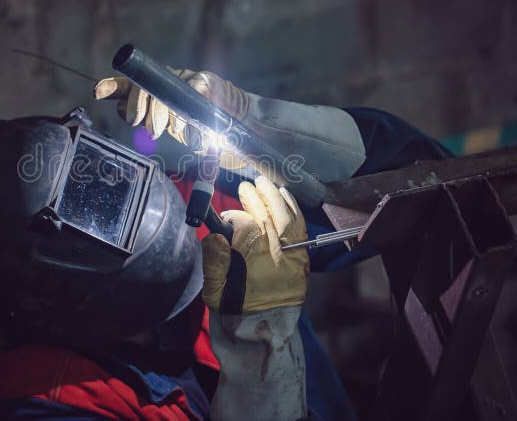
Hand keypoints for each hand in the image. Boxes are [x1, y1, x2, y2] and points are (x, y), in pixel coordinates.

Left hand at [93, 69, 248, 148]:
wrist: (230, 118)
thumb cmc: (192, 122)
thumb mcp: (165, 125)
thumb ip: (146, 120)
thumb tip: (130, 117)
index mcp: (149, 92)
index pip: (126, 86)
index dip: (111, 87)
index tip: (97, 92)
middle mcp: (162, 80)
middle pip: (143, 87)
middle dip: (141, 107)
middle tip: (148, 128)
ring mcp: (183, 78)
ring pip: (165, 88)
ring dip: (165, 112)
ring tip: (172, 129)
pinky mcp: (204, 80)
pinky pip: (194, 88)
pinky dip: (190, 107)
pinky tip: (187, 122)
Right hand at [201, 176, 309, 313]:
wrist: (262, 331)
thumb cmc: (236, 310)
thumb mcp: (216, 292)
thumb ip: (214, 263)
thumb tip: (215, 236)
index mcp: (254, 261)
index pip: (247, 227)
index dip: (235, 217)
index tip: (225, 216)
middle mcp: (277, 255)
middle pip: (269, 216)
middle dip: (258, 197)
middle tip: (246, 186)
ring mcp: (293, 256)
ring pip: (288, 218)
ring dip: (276, 198)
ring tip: (265, 184)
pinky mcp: (301, 259)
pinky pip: (300, 228)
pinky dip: (294, 209)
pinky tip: (285, 196)